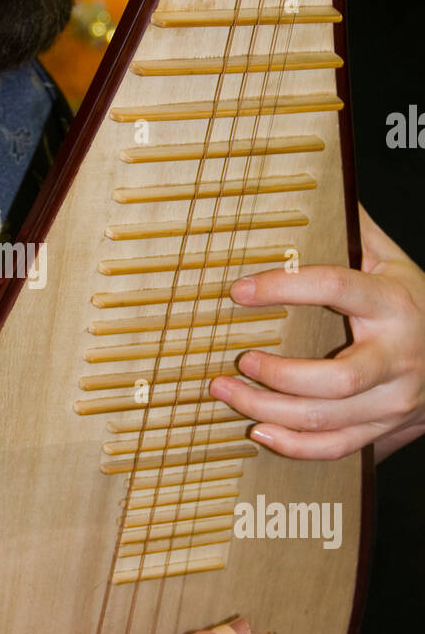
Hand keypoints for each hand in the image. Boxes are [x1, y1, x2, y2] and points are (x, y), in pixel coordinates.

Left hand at [208, 204, 424, 462]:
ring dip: (267, 410)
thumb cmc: (412, 302)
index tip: (238, 290)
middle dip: (277, 375)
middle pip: (336, 378)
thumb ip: (357, 230)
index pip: (336, 289)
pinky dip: (294, 446)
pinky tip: (258, 432)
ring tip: (226, 391)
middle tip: (235, 360)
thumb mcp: (392, 261)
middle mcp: (397, 357)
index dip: (285, 287)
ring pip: (327, 417)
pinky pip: (335, 446)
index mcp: (393, 304)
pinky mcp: (382, 428)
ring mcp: (392, 399)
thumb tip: (325, 188)